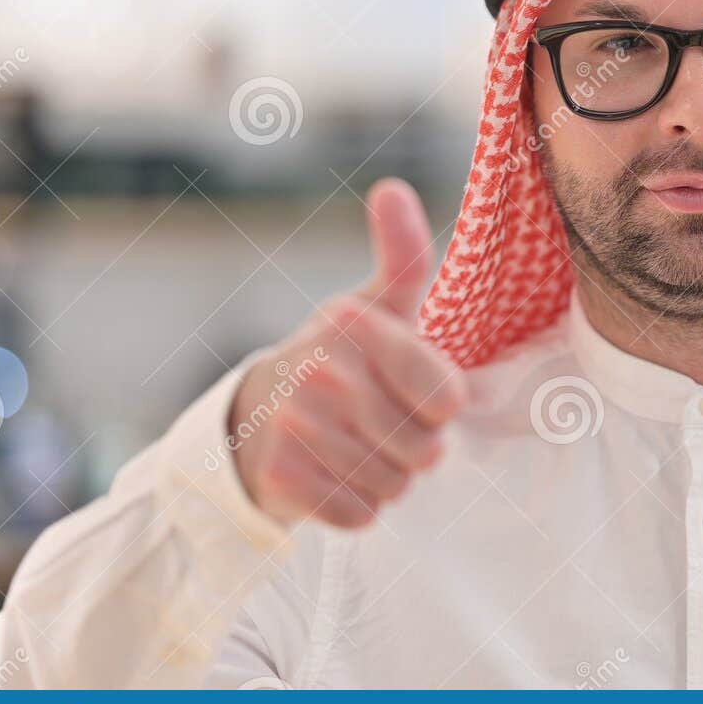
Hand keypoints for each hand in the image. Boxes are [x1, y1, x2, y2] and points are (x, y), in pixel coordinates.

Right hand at [228, 177, 461, 527]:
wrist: (257, 418)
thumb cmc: (342, 359)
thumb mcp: (379, 304)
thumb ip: (403, 254)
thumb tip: (390, 188)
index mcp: (355, 324)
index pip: (445, 398)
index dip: (440, 408)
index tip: (416, 392)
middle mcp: (321, 371)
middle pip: (425, 450)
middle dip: (415, 448)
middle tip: (382, 425)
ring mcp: (295, 427)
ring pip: (394, 485)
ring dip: (387, 478)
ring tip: (357, 448)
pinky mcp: (280, 481)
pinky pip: (360, 515)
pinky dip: (357, 507)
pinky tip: (334, 476)